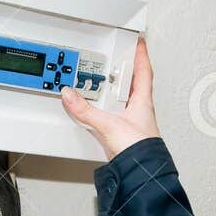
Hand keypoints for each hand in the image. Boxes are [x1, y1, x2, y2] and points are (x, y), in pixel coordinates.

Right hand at [61, 36, 160, 160]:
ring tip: (106, 79)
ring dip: (116, 89)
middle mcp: (139, 110)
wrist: (139, 172)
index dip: (141, 55)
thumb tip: (71, 96)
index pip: (145, 71)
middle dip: (126, 70)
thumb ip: (86, 110)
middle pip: (134, 83)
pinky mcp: (123, 133)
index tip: (139, 42)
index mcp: (143, 101)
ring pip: (124, 99)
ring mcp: (132, 121)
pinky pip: (115, 114)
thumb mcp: (108, 124)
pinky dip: (107, 108)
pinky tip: (99, 108)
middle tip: (120, 57)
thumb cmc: (138, 149)